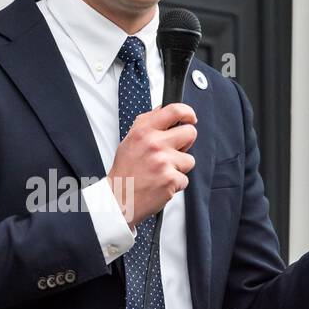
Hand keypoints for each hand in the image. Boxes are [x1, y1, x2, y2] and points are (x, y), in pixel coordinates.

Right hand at [106, 102, 197, 229]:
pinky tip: (160, 184)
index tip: (191, 118)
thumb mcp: (130, 140)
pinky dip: (175, 184)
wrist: (118, 199)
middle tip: (174, 152)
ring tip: (161, 172)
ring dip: (179, 167)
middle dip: (186, 143)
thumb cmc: (125, 171)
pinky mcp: (170, 179)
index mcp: (143, 131)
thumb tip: (163, 109)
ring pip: (189, 160)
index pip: (174, 110)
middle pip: (190, 133)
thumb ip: (148, 123)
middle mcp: (154, 143)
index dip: (188, 112)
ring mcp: (163, 161)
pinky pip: (184, 179)